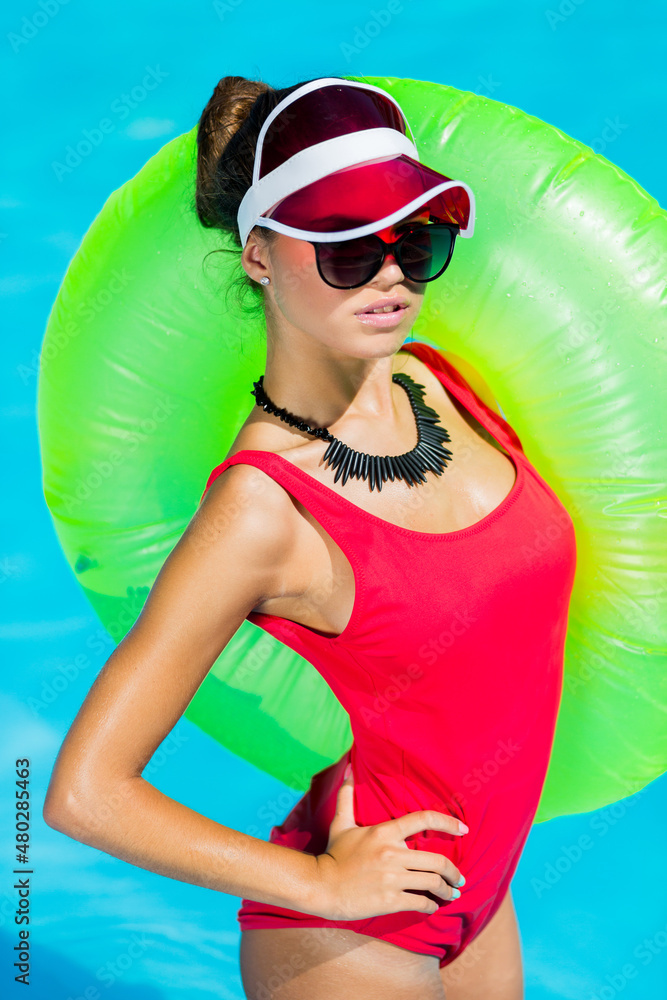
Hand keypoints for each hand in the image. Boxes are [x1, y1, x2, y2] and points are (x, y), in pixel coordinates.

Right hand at [310, 765, 467, 920]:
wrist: (320, 886)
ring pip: (433, 883)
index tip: (464, 829)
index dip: (448, 822)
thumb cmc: (332, 854)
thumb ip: (347, 796)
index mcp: (384, 832)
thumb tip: (348, 767)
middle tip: (460, 878)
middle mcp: (392, 853)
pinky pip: (421, 902)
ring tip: (452, 893)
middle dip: (454, 872)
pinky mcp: (390, 900)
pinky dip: (431, 906)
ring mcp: (392, 878)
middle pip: (438, 860)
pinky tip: (433, 906)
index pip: (423, 819)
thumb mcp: (340, 823)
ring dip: (447, 890)